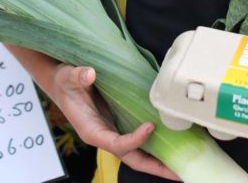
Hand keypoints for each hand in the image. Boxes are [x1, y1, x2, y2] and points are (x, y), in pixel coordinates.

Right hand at [51, 64, 180, 180]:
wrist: (63, 83)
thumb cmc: (65, 82)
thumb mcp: (67, 77)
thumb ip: (77, 76)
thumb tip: (90, 74)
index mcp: (92, 130)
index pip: (116, 144)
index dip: (134, 139)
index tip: (150, 127)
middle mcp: (105, 136)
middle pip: (133, 158)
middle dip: (156, 167)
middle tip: (180, 172)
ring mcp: (114, 132)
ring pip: (139, 153)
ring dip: (160, 160)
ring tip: (184, 164)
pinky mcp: (121, 124)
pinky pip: (140, 140)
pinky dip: (156, 145)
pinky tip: (174, 143)